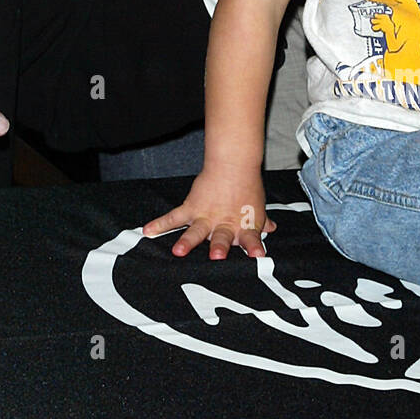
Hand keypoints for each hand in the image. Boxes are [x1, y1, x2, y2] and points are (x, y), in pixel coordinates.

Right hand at [142, 169, 275, 259]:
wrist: (232, 162)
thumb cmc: (247, 186)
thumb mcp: (257, 206)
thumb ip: (261, 221)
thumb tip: (272, 228)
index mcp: (243, 226)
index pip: (251, 238)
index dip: (254, 246)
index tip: (257, 255)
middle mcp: (224, 224)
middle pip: (221, 237)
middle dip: (218, 247)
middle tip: (216, 256)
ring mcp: (206, 217)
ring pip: (196, 231)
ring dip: (188, 241)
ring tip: (178, 251)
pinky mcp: (191, 208)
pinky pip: (174, 217)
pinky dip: (160, 224)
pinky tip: (147, 231)